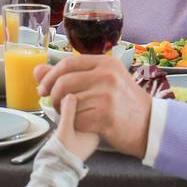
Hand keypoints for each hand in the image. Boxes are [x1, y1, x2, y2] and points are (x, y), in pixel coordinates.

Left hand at [33, 55, 151, 158]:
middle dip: (54, 96)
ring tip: (74, 115)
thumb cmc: (123, 102)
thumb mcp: (101, 81)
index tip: (43, 88)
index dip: (50, 76)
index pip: (67, 63)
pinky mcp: (106, 115)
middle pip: (64, 83)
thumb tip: (37, 70)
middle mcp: (107, 75)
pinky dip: (76, 124)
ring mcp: (107, 95)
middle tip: (56, 105)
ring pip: (68, 102)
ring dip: (65, 112)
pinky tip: (85, 124)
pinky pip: (77, 119)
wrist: (149, 124)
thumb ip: (70, 74)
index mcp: (105, 62)